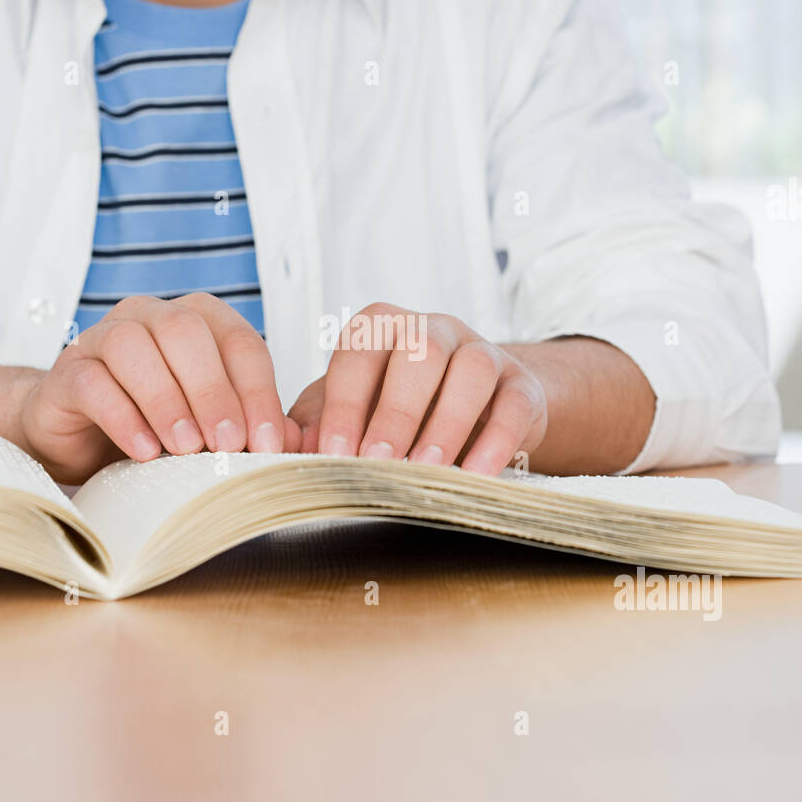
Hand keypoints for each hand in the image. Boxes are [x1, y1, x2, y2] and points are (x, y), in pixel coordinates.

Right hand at [20, 293, 300, 483]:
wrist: (81, 438)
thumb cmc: (160, 427)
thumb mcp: (212, 427)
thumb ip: (252, 427)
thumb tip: (295, 444)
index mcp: (199, 321)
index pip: (240, 342)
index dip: (258, 392)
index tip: (266, 443)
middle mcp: (151, 316)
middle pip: (187, 332)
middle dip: (214, 392)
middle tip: (228, 446)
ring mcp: (103, 337)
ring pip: (135, 347)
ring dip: (166, 400)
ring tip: (185, 449)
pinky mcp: (68, 372)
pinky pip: (94, 381)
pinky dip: (123, 416)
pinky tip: (144, 450)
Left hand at [288, 303, 546, 474]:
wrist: (475, 407)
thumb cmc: (393, 406)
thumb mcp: (347, 409)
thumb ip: (313, 423)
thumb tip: (280, 445)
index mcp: (383, 329)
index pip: (360, 351)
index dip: (346, 402)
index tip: (335, 453)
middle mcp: (433, 330)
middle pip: (419, 351)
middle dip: (397, 412)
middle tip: (380, 464)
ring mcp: (483, 352)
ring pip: (472, 370)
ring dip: (447, 422)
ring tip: (428, 469)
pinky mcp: (521, 384)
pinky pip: (515, 402)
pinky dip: (498, 438)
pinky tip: (478, 473)